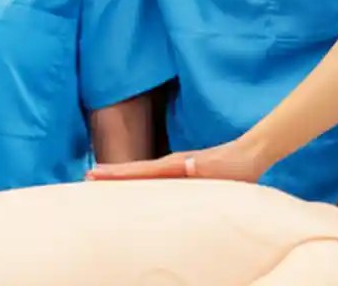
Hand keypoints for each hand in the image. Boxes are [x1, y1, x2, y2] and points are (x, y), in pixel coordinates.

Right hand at [86, 137, 267, 183]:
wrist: (251, 153)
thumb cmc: (237, 166)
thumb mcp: (218, 167)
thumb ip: (201, 166)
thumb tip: (186, 165)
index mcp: (176, 164)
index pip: (140, 170)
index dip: (118, 173)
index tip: (94, 173)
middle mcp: (173, 163)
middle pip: (136, 169)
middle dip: (112, 172)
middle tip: (86, 177)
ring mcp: (177, 165)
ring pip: (143, 171)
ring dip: (122, 175)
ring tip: (101, 177)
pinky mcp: (184, 169)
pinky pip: (155, 175)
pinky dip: (139, 177)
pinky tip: (135, 184)